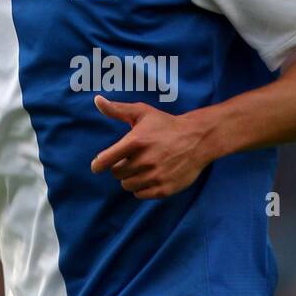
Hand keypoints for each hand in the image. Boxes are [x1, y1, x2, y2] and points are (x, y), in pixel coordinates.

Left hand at [89, 95, 212, 198]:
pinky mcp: (164, 188)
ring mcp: (155, 176)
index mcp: (136, 142)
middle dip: (120, 167)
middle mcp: (145, 161)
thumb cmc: (166, 124)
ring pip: (127, 185)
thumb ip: (117, 109)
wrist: (198, 139)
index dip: (98, 164)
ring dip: (130, 178)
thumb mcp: (142, 112)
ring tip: (141, 168)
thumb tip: (97, 100)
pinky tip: (149, 177)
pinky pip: (140, 194)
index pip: (106, 160)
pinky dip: (141, 188)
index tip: (98, 165)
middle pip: (117, 174)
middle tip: (131, 160)